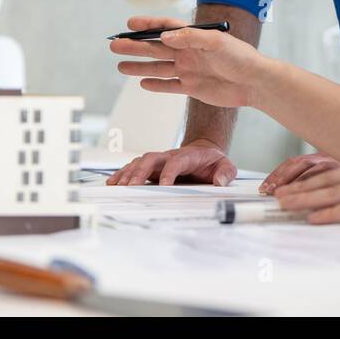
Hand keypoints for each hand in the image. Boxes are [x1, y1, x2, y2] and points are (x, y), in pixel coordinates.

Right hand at [106, 139, 236, 185]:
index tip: (165, 185)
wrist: (204, 152)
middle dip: (140, 171)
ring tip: (117, 185)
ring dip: (128, 173)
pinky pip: (134, 168)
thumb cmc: (213, 161)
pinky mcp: (152, 168)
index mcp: (188, 156)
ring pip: (140, 162)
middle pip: (151, 158)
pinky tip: (113, 182)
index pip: (176, 161)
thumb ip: (226, 173)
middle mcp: (170, 156)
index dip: (169, 172)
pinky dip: (123, 174)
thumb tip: (219, 183)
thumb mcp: (226, 166)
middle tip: (132, 186)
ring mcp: (159, 161)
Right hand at [109, 15, 265, 107]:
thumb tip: (164, 37)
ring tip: (120, 65)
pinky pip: (170, 86)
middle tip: (114, 45)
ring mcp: (190, 70)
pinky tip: (142, 82)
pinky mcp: (193, 88)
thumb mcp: (217, 42)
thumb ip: (191, 38)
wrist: (255, 83)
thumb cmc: (242, 58)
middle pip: (156, 48)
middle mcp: (189, 52)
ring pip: (158, 67)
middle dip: (135, 46)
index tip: (129, 24)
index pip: (166, 28)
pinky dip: (156, 84)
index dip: (148, 25)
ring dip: (140, 65)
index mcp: (194, 37)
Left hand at [274, 150, 339, 222]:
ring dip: (305, 199)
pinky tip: (313, 218)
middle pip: (328, 180)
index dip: (316, 179)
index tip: (300, 184)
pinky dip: (328, 213)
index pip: (339, 173)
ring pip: (331, 192)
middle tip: (280, 194)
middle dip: (301, 188)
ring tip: (285, 204)